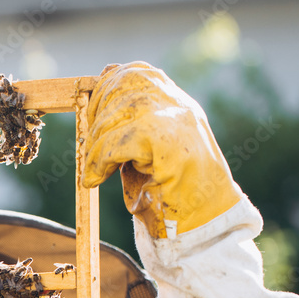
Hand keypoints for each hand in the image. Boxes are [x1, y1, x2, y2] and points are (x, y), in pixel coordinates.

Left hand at [81, 62, 241, 238]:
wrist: (207, 224)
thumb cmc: (173, 196)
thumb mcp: (147, 156)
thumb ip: (130, 131)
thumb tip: (95, 112)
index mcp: (179, 107)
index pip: (139, 72)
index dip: (108, 86)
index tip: (93, 114)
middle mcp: (181, 107)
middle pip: (125, 84)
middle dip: (98, 111)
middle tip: (91, 145)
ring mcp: (178, 122)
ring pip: (117, 114)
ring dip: (96, 144)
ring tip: (97, 169)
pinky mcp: (168, 143)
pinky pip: (116, 141)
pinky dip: (99, 161)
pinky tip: (96, 179)